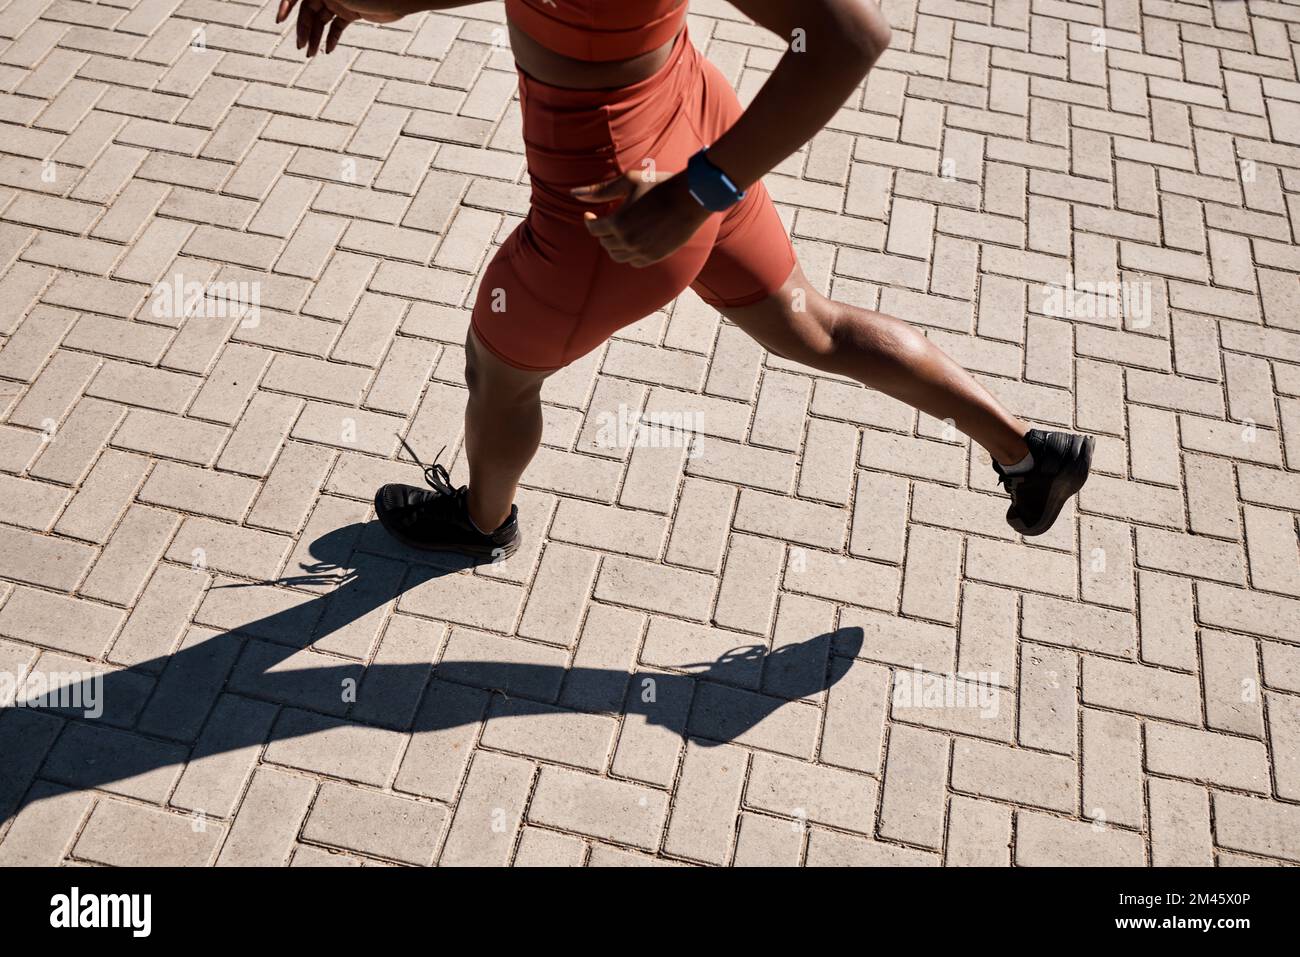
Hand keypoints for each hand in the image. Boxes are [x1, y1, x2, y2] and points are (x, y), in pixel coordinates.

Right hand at [277, 0, 405, 56]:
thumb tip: (295, 1)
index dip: (286, 6)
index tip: (279, 21)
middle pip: (309, 10)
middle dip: (303, 29)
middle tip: (300, 48)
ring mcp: (341, 1)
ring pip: (322, 20)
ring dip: (315, 37)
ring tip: (310, 54)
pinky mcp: (352, 12)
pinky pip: (337, 26)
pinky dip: (332, 38)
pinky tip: (327, 50)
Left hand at [575, 170, 712, 267]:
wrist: (690, 198)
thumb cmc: (659, 184)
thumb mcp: (628, 181)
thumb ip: (600, 190)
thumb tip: (573, 193)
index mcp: (618, 222)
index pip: (593, 228)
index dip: (589, 221)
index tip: (590, 214)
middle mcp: (627, 241)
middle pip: (605, 243)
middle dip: (602, 232)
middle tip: (607, 221)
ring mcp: (642, 251)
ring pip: (617, 255)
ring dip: (614, 245)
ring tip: (619, 232)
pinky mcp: (655, 257)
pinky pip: (634, 262)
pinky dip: (629, 253)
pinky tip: (633, 240)